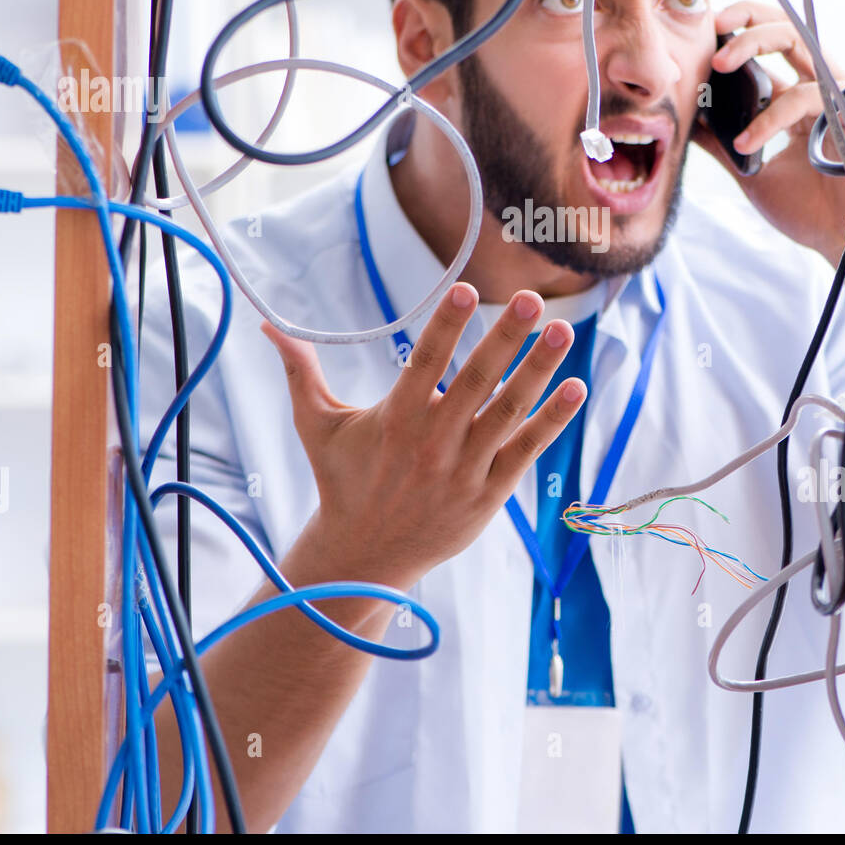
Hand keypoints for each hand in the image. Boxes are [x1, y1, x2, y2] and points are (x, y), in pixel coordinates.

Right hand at [262, 283, 584, 590]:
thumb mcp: (318, 426)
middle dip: (504, 339)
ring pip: (508, 412)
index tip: (464, 288)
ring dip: (537, 371)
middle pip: (476, 382)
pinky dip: (551, 421)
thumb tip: (269, 326)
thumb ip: (301, 374)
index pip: (425, 362)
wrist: (365, 557)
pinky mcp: (489, 492)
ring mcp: (465, 468)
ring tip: (563, 332)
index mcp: (396, 418)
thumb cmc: (343, 481)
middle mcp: (434, 441)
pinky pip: (525, 450)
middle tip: (531, 300)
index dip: (445, 325)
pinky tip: (576, 387)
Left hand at [695, 0, 844, 259]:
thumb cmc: (810, 211)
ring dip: (753, 45)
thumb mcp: (751, 172)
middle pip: (788, 25)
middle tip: (712, 26)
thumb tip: (685, 122)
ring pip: (800, 40)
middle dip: (747, 15)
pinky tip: (744, 143)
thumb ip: (722, 144)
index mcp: (803, 96)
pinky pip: (806, 97)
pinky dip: (769, 118)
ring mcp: (844, 94)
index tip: (703, 33)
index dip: (741, 28)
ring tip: (718, 66)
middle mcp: (825, 86)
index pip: (774, 42)